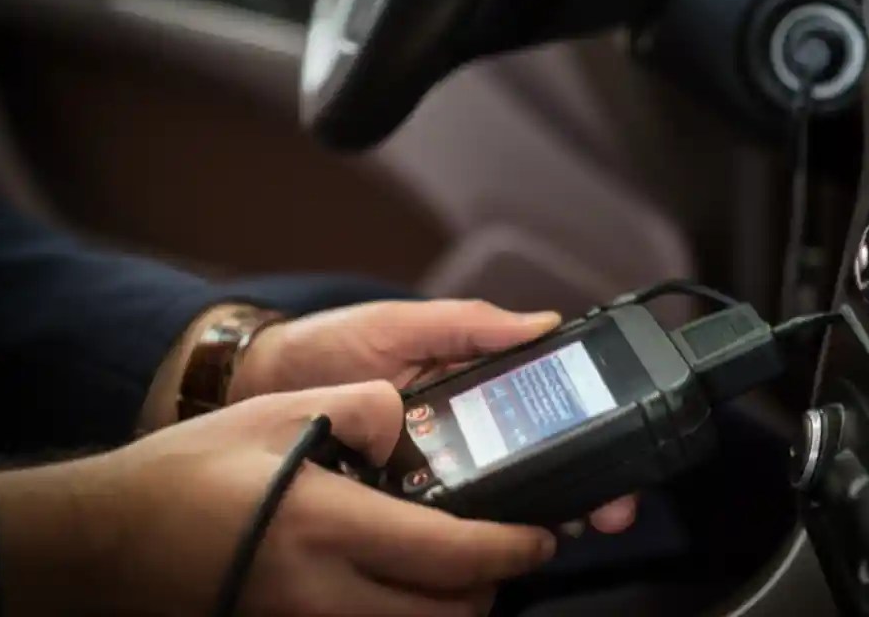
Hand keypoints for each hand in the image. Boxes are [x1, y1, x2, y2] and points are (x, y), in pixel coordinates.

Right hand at [0, 381, 554, 616]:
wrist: (107, 542)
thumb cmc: (188, 473)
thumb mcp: (277, 413)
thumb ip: (359, 408)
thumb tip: (408, 425)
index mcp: (328, 527)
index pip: (451, 555)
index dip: (510, 549)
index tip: (538, 536)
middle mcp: (323, 593)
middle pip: (447, 615)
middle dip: (491, 588)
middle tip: (506, 553)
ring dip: (451, 610)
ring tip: (459, 571)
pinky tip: (403, 587)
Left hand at [231, 299, 637, 533]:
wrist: (251, 388)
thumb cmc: (324, 348)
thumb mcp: (398, 324)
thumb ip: (465, 324)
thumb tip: (543, 321)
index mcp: (468, 385)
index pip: (541, 405)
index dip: (583, 425)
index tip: (616, 440)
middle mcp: (458, 432)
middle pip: (535, 461)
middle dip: (579, 483)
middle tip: (607, 506)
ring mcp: (431, 472)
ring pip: (500, 498)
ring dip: (542, 511)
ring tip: (569, 524)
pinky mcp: (398, 505)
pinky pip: (446, 524)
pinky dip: (477, 536)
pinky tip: (502, 546)